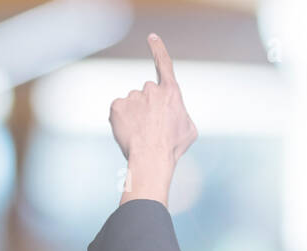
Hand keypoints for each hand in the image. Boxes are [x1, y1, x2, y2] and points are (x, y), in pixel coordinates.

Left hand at [110, 34, 197, 205]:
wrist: (151, 158)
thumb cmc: (172, 147)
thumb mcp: (189, 130)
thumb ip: (180, 114)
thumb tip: (173, 113)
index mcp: (170, 92)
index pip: (164, 64)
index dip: (158, 49)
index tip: (151, 36)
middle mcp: (150, 89)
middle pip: (147, 93)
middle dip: (148, 107)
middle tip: (152, 128)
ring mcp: (132, 96)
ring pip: (133, 103)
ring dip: (136, 115)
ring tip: (142, 134)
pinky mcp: (117, 106)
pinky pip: (119, 110)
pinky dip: (122, 120)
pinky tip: (129, 133)